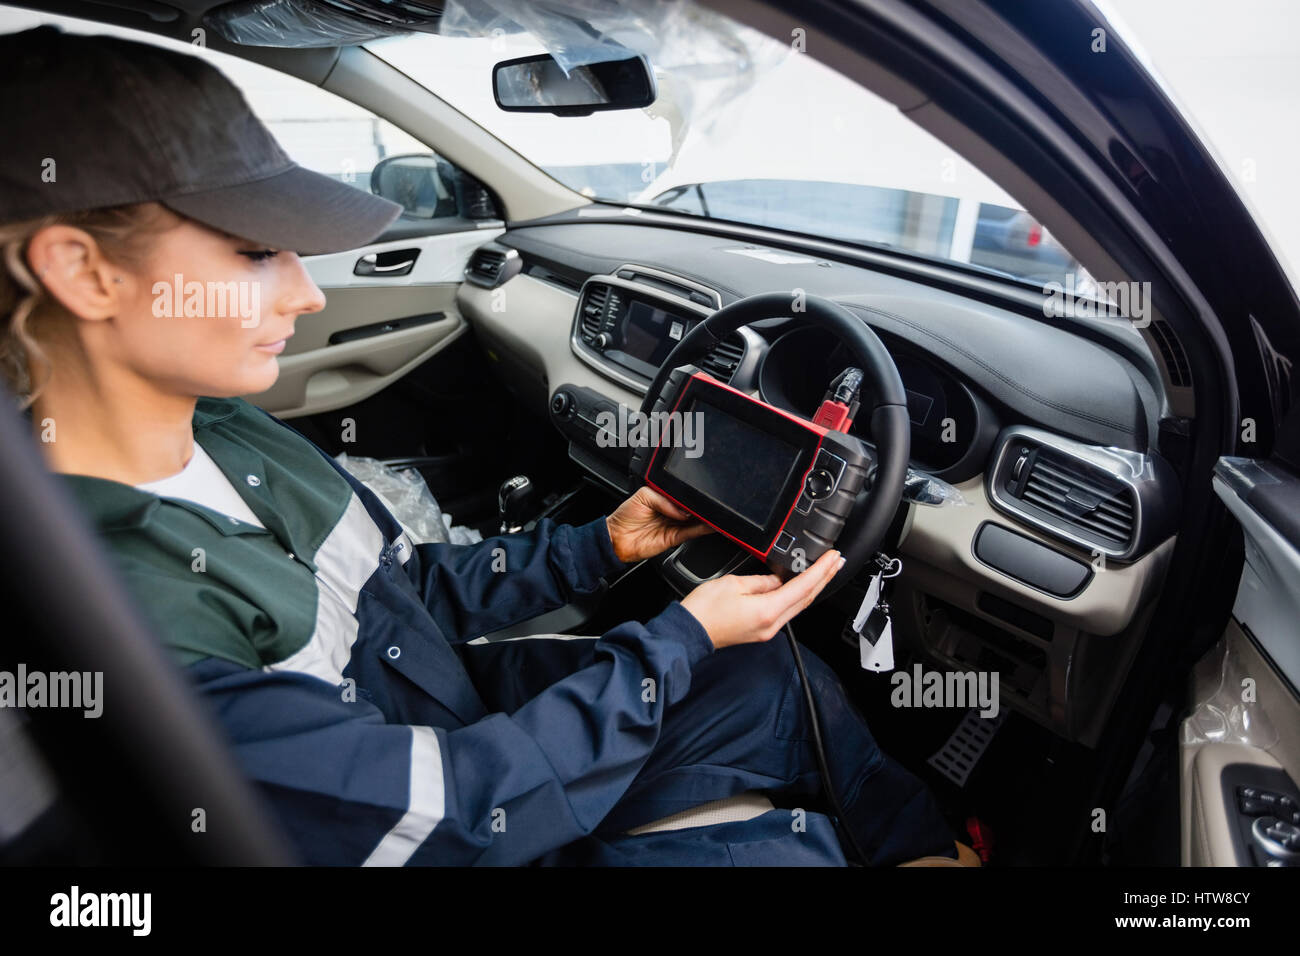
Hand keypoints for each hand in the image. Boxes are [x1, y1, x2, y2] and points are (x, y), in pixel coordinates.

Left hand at [606, 485, 713, 562]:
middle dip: (701, 506)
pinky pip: (691, 533)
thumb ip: (663, 500)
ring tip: (717, 514)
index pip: (682, 495)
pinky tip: (711, 525)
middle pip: (691, 508)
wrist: (616, 538)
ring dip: (706, 518)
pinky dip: (702, 530)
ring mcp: (674, 525)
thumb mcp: (643, 496)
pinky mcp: (674, 538)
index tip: (701, 493)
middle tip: (712, 503)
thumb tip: (681, 510)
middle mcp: (671, 512)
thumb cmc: (625, 516)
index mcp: (664, 499)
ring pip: (695, 521)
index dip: (691, 494)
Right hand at [681, 549, 843, 649]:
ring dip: (814, 587)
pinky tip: (800, 587)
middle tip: (837, 562)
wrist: (689, 632)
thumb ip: (760, 581)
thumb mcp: (733, 584)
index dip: (821, 570)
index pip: (803, 586)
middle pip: (807, 598)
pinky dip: (798, 596)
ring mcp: (767, 629)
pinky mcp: (761, 630)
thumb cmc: (703, 610)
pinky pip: (786, 610)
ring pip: (798, 605)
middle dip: (824, 578)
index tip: (832, 558)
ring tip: (825, 572)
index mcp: (767, 610)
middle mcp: (772, 624)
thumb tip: (776, 580)